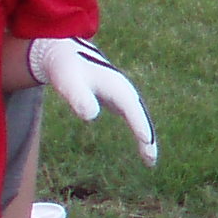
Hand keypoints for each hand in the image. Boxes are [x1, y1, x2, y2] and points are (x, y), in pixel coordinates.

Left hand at [26, 37, 156, 163]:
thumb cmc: (66, 70)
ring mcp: (124, 96)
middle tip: (151, 160)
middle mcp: (125, 91)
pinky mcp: (119, 101)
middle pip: (141, 116)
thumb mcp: (68, 83)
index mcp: (116, 86)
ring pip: (140, 119)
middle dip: (148, 137)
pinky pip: (135, 119)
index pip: (131, 108)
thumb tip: (90, 116)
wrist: (67, 56)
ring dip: (147, 138)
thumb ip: (78, 97)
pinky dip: (140, 133)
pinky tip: (143, 146)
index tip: (146, 140)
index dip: (139, 124)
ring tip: (150, 161)